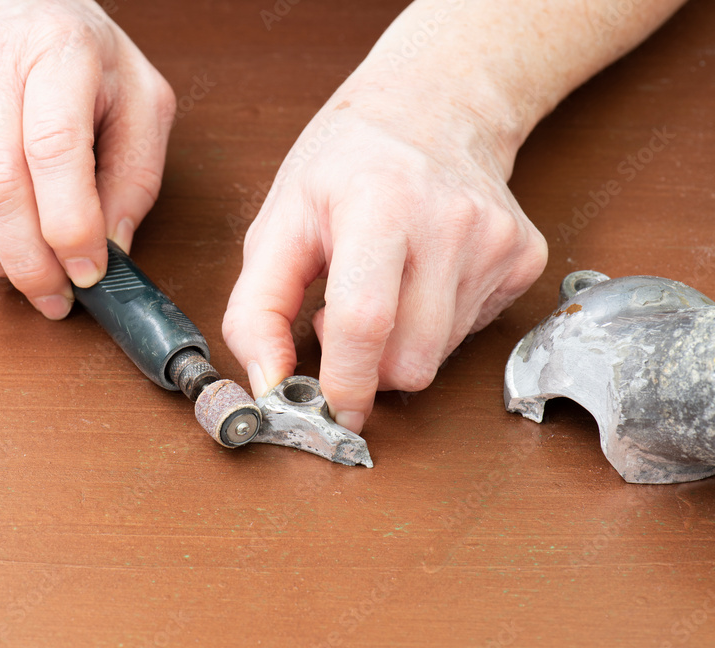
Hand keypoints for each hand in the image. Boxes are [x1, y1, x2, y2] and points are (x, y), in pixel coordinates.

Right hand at [0, 0, 175, 317]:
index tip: (88, 270)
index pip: (54, 148)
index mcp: (57, 49)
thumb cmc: (71, 54)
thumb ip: (137, 173)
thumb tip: (112, 247)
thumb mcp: (138, 97)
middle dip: (31, 260)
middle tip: (57, 293)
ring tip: (28, 273)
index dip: (70, 225)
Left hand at [222, 73, 547, 433]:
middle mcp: (450, 222)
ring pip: (439, 358)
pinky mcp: (523, 258)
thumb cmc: (346, 164)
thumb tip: (269, 385)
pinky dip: (434, 325)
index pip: (366, 321)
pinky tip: (421, 277)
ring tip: (382, 288)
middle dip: (367, 368)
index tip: (327, 409)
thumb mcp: (278, 222)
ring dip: (398, 346)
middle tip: (342, 318)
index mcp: (379, 204)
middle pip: (411, 361)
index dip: (344, 382)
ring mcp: (496, 241)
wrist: (432, 107)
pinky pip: (469, 335)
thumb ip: (256, 310)